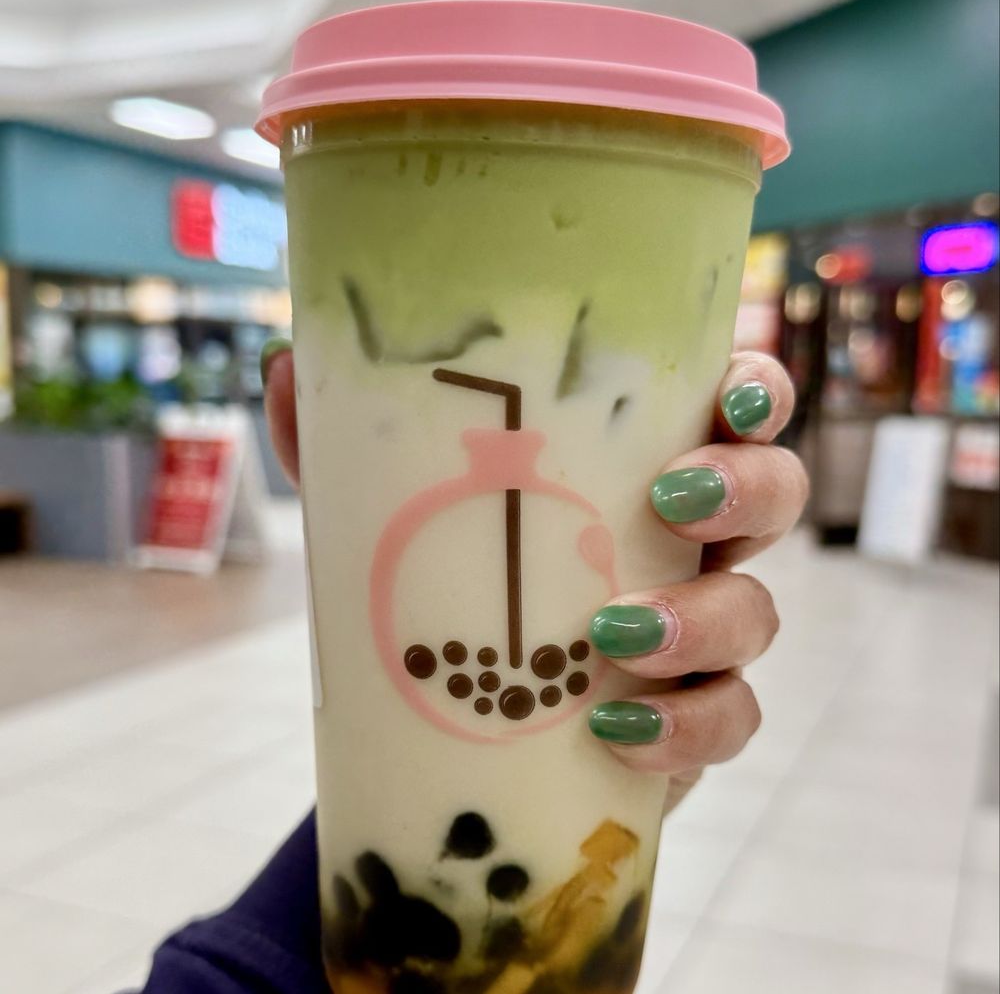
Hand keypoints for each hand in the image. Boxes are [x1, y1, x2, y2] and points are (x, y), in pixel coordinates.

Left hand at [261, 341, 807, 812]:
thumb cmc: (443, 592)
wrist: (451, 732)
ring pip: (760, 610)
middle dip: (748, 489)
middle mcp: (686, 540)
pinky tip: (615, 728)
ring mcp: (698, 631)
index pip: (732, 404)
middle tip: (673, 499)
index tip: (726, 396)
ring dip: (706, 619)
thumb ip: (342, 442)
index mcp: (636, 467)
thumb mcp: (386, 514)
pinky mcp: (690, 719)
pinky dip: (689, 725)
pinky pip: (733, 718)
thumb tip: (284, 365)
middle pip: (775, 491)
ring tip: (613, 632)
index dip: (755, 388)